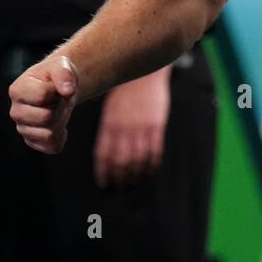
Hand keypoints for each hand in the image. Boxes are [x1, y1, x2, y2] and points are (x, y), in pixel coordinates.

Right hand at [8, 55, 79, 153]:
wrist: (57, 87)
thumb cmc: (55, 75)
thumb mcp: (61, 65)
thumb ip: (64, 74)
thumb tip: (68, 91)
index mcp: (17, 90)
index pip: (42, 95)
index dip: (56, 90)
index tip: (55, 86)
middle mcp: (15, 112)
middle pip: (47, 117)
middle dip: (60, 106)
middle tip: (57, 99)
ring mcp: (23, 129)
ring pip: (50, 134)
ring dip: (61, 120)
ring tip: (56, 109)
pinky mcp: (33, 142)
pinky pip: (53, 147)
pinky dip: (62, 136)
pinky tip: (58, 123)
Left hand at [93, 67, 171, 188]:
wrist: (144, 73)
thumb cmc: (125, 92)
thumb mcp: (110, 109)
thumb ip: (109, 131)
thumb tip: (106, 155)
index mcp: (110, 125)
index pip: (104, 155)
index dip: (104, 172)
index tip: (104, 183)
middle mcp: (125, 129)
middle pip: (121, 161)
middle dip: (120, 178)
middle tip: (119, 188)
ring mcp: (142, 128)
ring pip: (138, 159)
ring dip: (135, 175)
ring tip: (133, 183)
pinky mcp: (157, 125)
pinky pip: (155, 150)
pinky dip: (152, 165)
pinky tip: (150, 172)